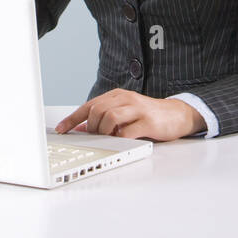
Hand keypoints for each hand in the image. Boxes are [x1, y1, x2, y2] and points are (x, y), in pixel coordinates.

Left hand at [55, 90, 203, 140]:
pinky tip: (120, 142)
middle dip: (90, 127)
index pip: (89, 105)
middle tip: (93, 138)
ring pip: (109, 117)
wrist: (177, 114)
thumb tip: (81, 129)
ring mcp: (137, 109)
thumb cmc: (147, 115)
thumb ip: (104, 118)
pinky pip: (128, 131)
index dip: (73, 118)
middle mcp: (125, 99)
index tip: (61, 129)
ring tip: (107, 140)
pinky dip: (119, 139)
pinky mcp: (148, 122)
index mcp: (117, 96)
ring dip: (103, 132)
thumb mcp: (124, 113)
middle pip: (97, 110)